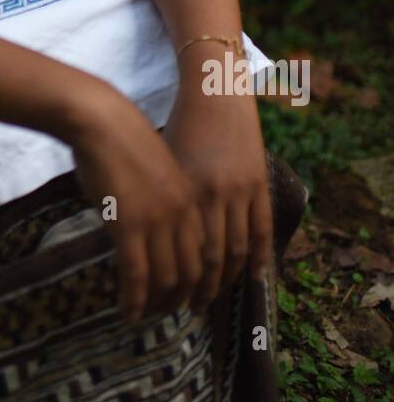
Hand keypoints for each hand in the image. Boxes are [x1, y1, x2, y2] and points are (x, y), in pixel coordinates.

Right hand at [69, 88, 207, 323]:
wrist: (102, 120)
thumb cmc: (120, 138)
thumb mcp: (154, 171)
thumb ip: (161, 200)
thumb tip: (154, 224)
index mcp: (191, 199)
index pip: (206, 252)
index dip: (200, 280)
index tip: (189, 294)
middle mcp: (182, 215)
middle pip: (193, 272)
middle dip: (183, 299)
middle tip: (169, 313)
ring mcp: (157, 222)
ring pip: (167, 280)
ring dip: (158, 305)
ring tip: (146, 317)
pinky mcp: (129, 227)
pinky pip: (137, 276)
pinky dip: (134, 301)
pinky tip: (128, 314)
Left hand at [161, 75, 273, 311]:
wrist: (213, 91)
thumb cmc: (177, 125)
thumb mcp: (159, 163)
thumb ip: (155, 199)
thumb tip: (140, 242)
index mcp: (179, 190)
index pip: (174, 252)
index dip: (164, 283)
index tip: (153, 302)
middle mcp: (209, 195)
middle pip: (206, 259)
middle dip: (194, 291)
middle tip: (184, 310)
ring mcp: (238, 190)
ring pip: (234, 250)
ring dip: (224, 281)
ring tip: (210, 300)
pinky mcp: (258, 183)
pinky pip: (261, 229)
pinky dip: (258, 257)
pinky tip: (252, 278)